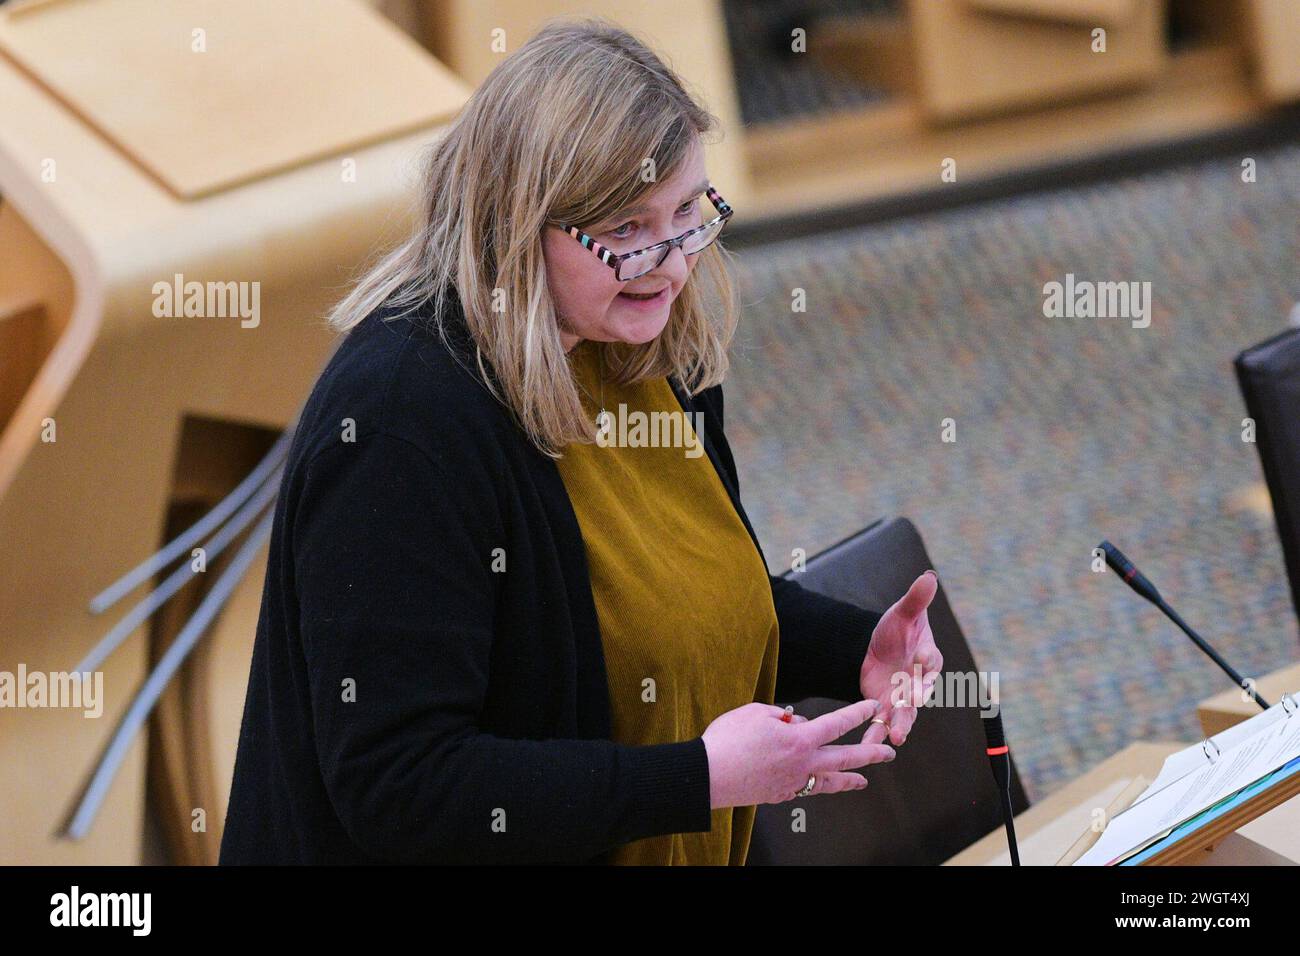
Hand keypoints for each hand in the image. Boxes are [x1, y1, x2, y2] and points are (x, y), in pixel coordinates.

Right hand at [701, 699, 896, 808]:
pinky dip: (816, 785)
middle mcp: (803, 763)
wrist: (709, 775)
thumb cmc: (728, 739)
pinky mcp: (780, 795)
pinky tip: (818, 784)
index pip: (837, 723)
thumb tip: (792, 723)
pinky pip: (806, 789)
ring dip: (850, 780)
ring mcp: (793, 782)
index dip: (857, 713)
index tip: (872, 708)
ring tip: (864, 781)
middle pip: (845, 758)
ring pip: (830, 781)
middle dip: (870, 754)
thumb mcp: (755, 712)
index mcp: (800, 739)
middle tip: (889, 753)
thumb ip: (780, 715)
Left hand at [858, 571, 943, 747]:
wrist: (875, 647)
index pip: (931, 658)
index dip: (928, 657)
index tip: (924, 656)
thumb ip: (916, 599)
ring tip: (898, 736)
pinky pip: (883, 723)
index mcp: (928, 656)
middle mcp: (919, 680)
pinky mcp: (885, 707)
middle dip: (917, 699)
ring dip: (902, 724)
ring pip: (906, 713)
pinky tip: (868, 746)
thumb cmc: (897, 628)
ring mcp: (903, 697)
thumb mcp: (903, 613)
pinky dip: (876, 734)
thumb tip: (929, 576)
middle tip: (914, 703)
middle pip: (921, 691)